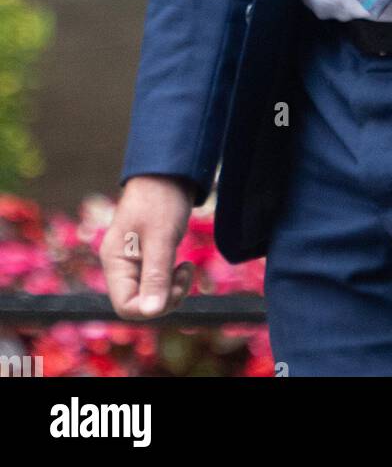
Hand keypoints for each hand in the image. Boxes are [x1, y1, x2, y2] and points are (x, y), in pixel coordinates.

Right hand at [99, 175, 195, 318]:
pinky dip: (171, 280)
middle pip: (138, 304)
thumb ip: (156, 275)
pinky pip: (157, 283)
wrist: (170, 170)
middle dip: (165, 298)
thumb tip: (152, 311)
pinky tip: (183, 265)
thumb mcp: (161, 236)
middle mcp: (120, 264)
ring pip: (150, 296)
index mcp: (115, 260)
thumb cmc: (162, 198)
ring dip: (171, 290)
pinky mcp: (147, 257)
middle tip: (185, 274)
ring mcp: (133, 261)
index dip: (151, 307)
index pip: (126, 306)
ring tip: (186, 268)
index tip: (174, 284)